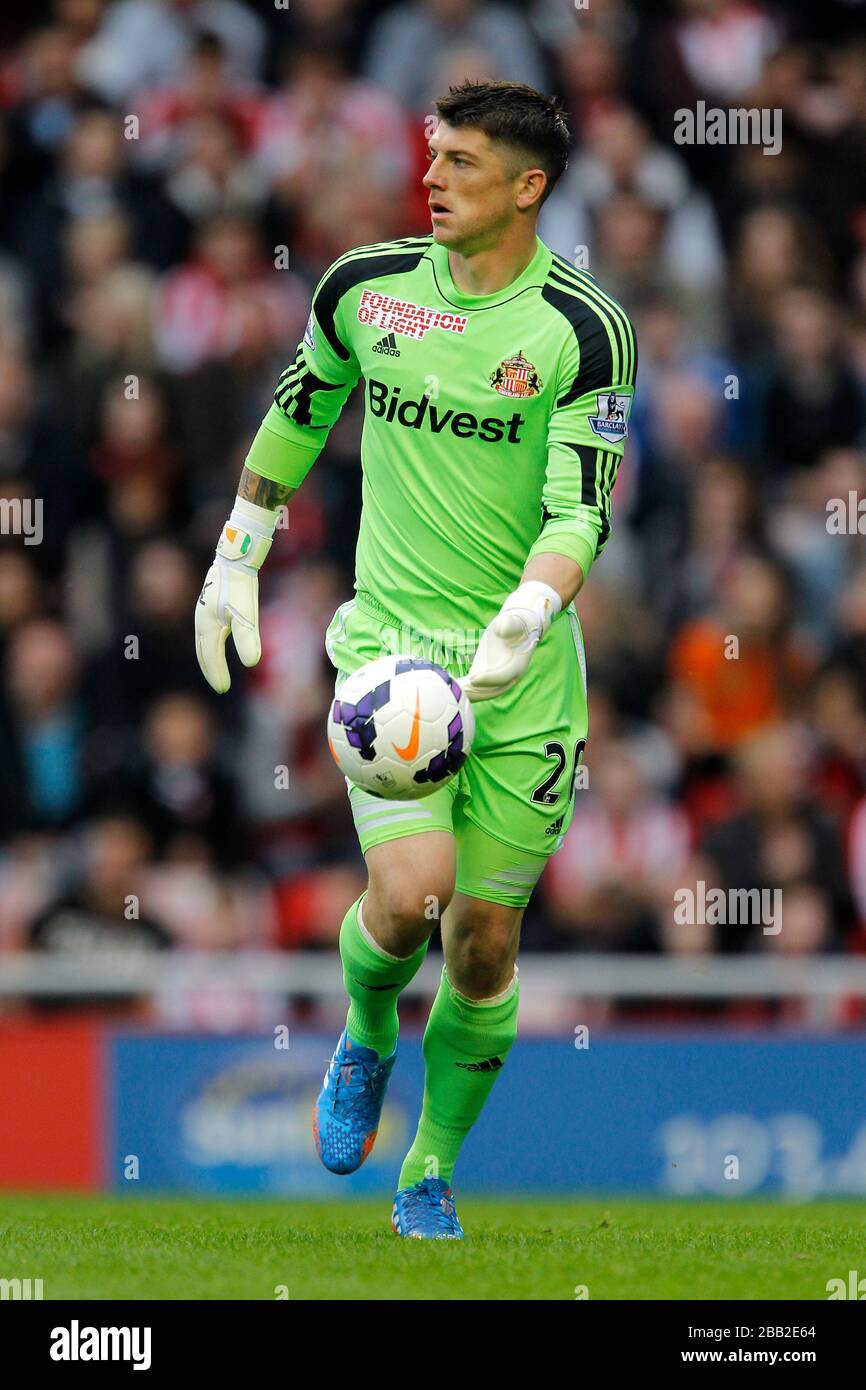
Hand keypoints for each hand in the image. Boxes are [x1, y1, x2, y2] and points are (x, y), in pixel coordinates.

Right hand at [195, 504, 273, 692]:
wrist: (234, 558)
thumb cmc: (239, 587)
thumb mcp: (246, 615)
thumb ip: (248, 639)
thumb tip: (252, 663)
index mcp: (207, 626)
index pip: (210, 657)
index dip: (216, 673)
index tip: (223, 689)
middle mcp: (201, 621)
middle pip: (203, 651)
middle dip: (210, 669)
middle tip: (220, 685)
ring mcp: (204, 612)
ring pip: (204, 641)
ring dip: (209, 657)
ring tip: (216, 669)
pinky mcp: (211, 604)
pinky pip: (209, 631)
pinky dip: (212, 643)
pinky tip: (220, 642)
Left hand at [460, 581, 561, 702]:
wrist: (518, 629)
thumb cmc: (516, 623)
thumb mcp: (514, 621)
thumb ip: (510, 625)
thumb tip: (502, 629)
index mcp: (518, 665)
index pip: (504, 676)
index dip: (489, 678)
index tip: (472, 678)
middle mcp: (510, 677)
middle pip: (491, 690)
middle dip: (473, 692)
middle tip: (455, 690)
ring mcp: (498, 680)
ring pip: (482, 692)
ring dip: (466, 694)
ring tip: (448, 693)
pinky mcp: (487, 677)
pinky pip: (476, 687)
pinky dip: (463, 689)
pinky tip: (448, 688)